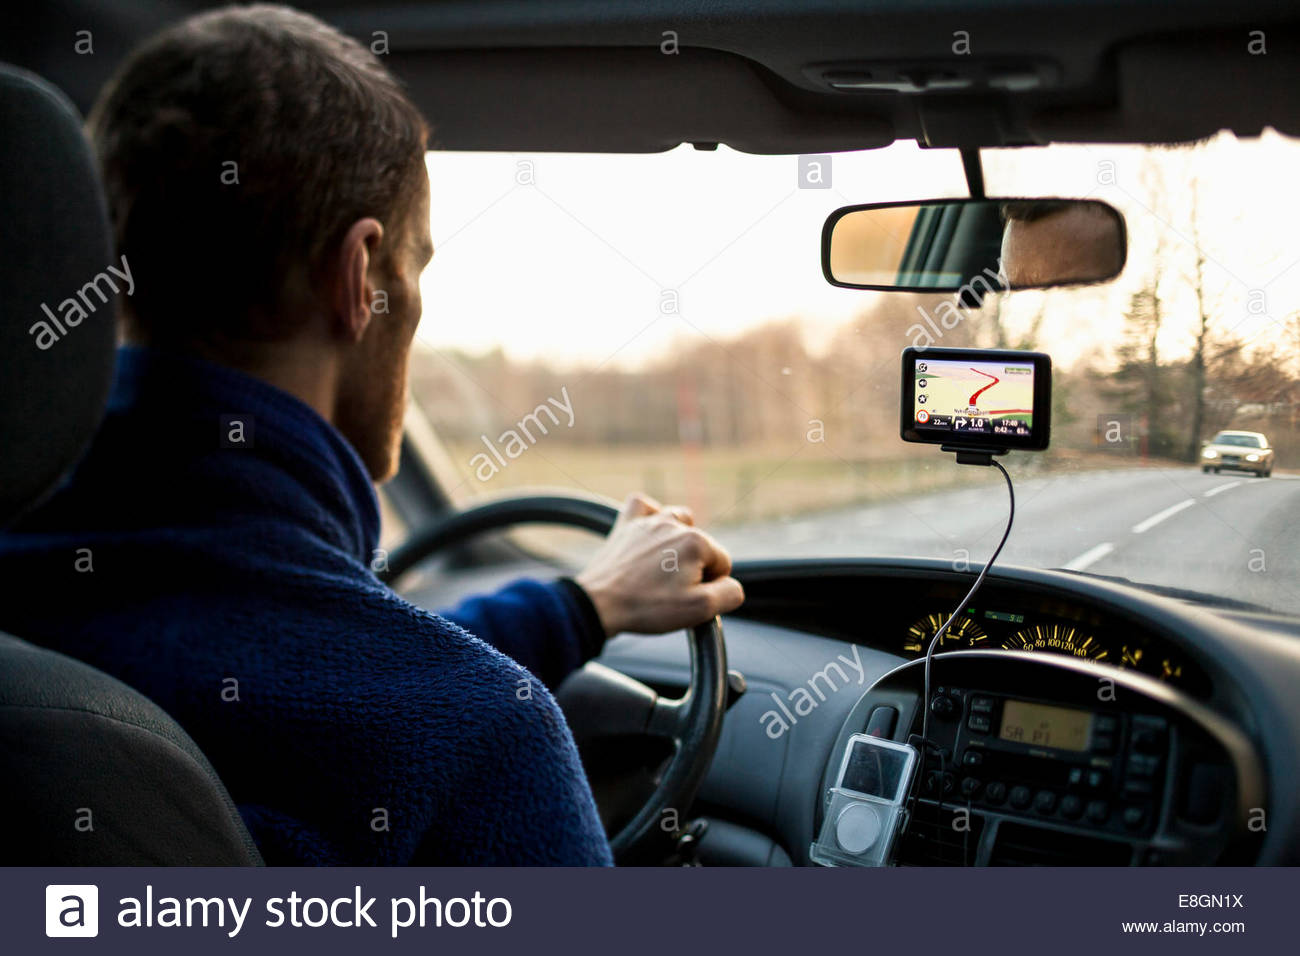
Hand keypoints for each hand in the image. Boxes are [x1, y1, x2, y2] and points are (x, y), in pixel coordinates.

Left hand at [575, 493, 744, 636]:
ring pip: (680, 521)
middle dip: (694, 567)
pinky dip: (650, 517)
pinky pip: (644, 506)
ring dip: (678, 541)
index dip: (711, 586)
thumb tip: (731, 584)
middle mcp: (674, 524)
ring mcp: (649, 521)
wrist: (600, 604)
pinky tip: (649, 534)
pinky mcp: (626, 524)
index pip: (722, 563)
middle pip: (702, 545)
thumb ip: (730, 593)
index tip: (688, 597)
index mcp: (696, 543)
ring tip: (663, 567)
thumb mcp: (700, 610)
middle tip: (672, 589)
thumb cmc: (649, 607)